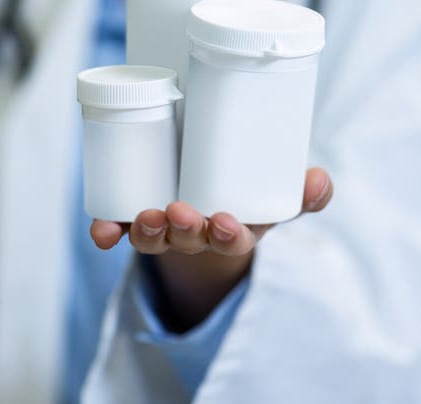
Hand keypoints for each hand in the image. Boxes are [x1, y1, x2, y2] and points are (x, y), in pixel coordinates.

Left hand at [90, 168, 332, 330]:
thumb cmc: (245, 196)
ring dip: (147, 230)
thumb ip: (306, 192)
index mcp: (232, 230)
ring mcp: (162, 230)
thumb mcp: (280, 197)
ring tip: (147, 215)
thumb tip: (320, 179)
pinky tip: (100, 232)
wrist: (208, 206)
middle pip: (187, 240)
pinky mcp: (133, 219)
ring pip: (151, 237)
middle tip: (181, 213)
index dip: (228, 235)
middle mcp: (194, 235)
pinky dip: (106, 232)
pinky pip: (116, 229)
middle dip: (184, 230)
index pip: (232, 240)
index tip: (224, 221)